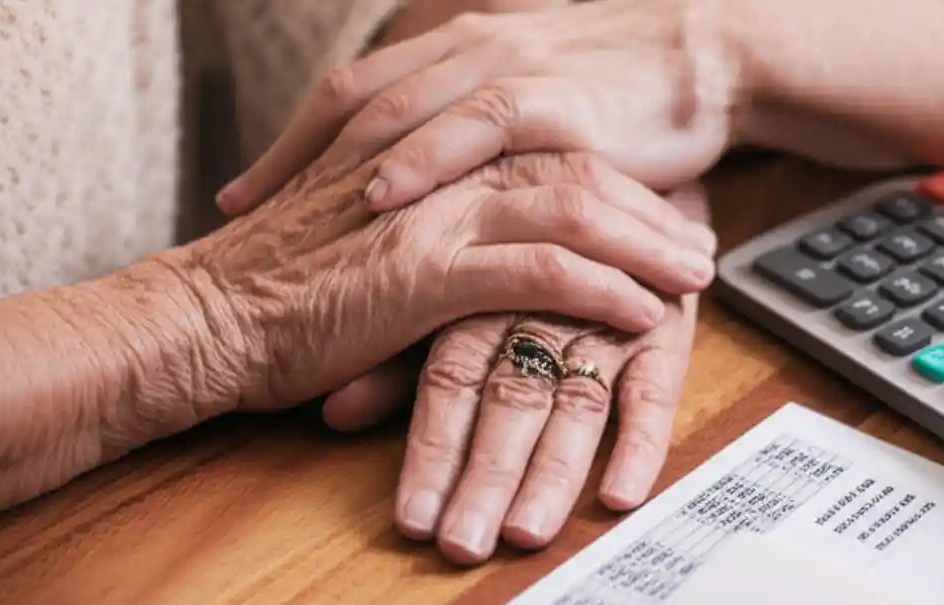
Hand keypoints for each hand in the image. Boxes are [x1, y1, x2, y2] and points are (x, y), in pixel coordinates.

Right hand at [181, 152, 715, 412]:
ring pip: (573, 207)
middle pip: (574, 167)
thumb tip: (476, 241)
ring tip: (695, 277)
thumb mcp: (362, 235)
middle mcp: (438, 171)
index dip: (611, 177)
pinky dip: (602, 290)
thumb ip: (421, 220)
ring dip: (645, 244)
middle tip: (699, 243)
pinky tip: (643, 315)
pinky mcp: (425, 270)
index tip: (657, 209)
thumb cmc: (278, 289)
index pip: (542, 148)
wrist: (206, 319)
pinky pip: (541, 271)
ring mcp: (434, 214)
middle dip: (649, 207)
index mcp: (425, 155)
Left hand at [216, 0, 738, 215]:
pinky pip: (476, 128)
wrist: (707, 61)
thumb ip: (474, 144)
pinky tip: (380, 194)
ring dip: (335, 160)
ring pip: (402, 108)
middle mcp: (468, 51)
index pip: (354, 93)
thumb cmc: (621, 101)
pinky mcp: (555, 102)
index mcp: (456, 52)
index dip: (291, 141)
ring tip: (281, 213)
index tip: (244, 191)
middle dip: (290, 157)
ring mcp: (510, 71)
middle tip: (236, 213)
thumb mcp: (534, 112)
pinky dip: (423, 160)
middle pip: (355, 100)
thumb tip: (424, 194)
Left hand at [323, 183, 710, 563]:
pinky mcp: (666, 328)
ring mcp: (608, 315)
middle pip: (509, 396)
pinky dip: (638, 442)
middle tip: (461, 544)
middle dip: (484, 476)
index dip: (432, 450)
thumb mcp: (453, 295)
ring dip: (551, 473)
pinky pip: (655, 390)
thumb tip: (332, 413)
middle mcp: (542, 301)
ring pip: (574, 399)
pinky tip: (620, 496)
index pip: (449, 377)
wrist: (622, 173)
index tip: (413, 521)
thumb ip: (398, 359)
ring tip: (526, 534)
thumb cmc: (518, 251)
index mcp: (481, 286)